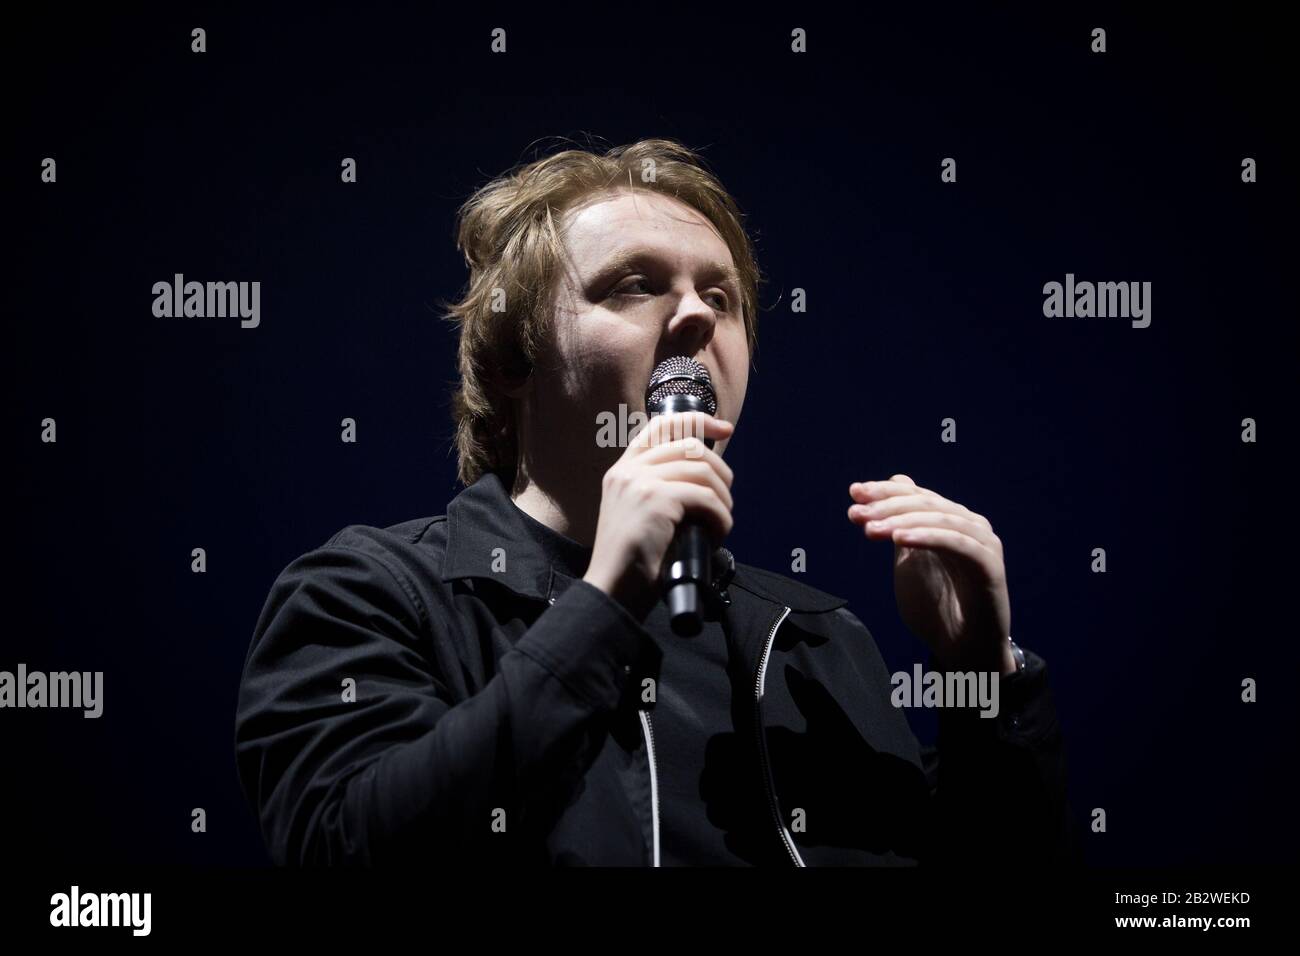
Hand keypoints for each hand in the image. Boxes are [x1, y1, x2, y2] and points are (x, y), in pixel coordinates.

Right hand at [584, 411, 734, 619]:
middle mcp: (628, 471)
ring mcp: (640, 482)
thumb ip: (660, 489)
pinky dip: (721, 518)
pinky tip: (716, 535)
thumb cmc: (632, 564)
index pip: (661, 425)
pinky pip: (706, 498)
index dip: (698, 420)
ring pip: (703, 471)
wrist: (613, 591)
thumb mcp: (640, 515)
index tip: (724, 429)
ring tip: (719, 523)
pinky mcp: (655, 499)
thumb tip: (707, 476)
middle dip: (720, 471)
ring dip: (723, 499)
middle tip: (725, 501)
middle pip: (690, 445)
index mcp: (623, 471)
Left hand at [847, 474, 1014, 674]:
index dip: (884, 492)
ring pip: (940, 518)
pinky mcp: (990, 564)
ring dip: (902, 520)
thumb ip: (901, 526)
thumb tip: (896, 481)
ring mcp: (982, 543)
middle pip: (926, 503)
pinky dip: (927, 537)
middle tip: (856, 515)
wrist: (961, 651)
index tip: (854, 493)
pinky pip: (957, 543)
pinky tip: (900, 539)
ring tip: (871, 530)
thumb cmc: (936, 610)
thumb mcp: (910, 562)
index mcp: (950, 522)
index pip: (916, 495)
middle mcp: (969, 526)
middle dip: (887, 506)